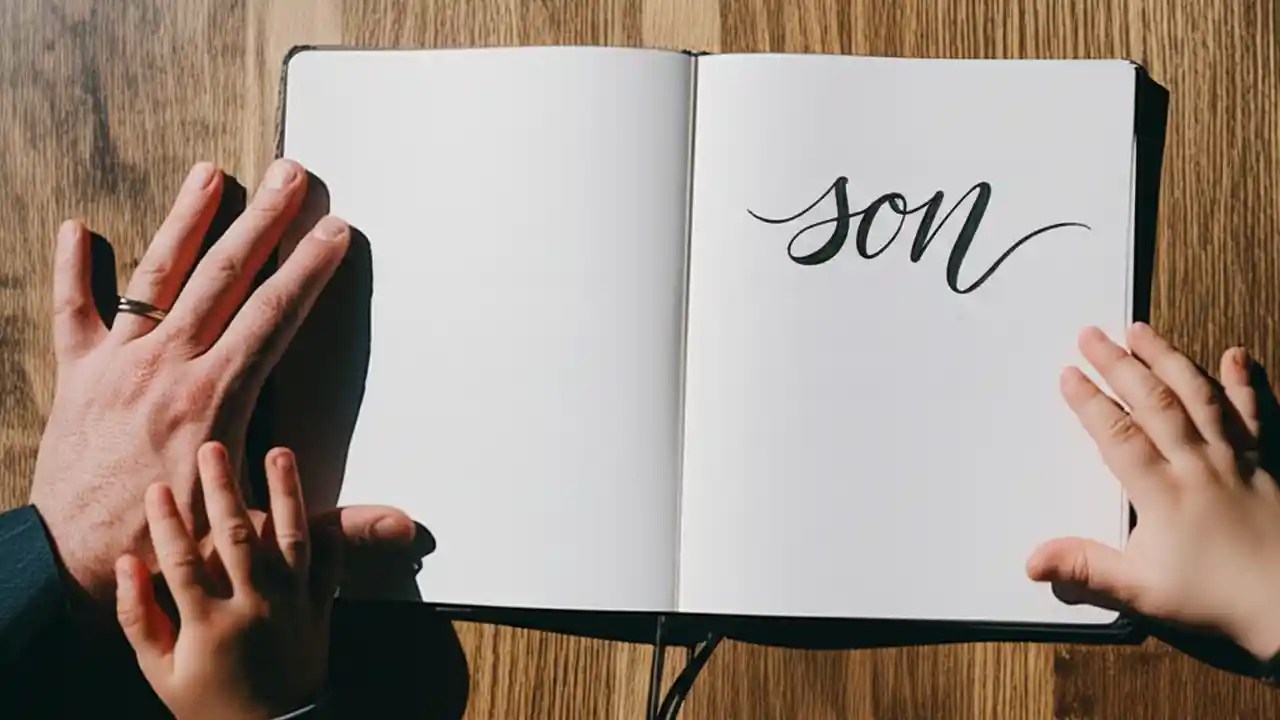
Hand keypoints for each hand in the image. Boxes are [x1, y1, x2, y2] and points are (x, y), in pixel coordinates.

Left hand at [30, 159, 415, 605]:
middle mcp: (166, 366)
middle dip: (262, 222)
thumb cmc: (167, 546)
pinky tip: (77, 227)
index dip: (308, 270)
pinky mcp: (76, 376)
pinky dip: (71, 270)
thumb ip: (337, 528)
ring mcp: (116, 364)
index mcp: (215, 396)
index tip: (335, 230)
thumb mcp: (260, 534)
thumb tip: (406, 527)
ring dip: (185, 222)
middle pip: (222, 278)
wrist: (72, 565)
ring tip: (210, 174)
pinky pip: (71, 312)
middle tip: (289, 176)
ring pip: (155, 278)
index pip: (273, 315)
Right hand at [117, 442, 334, 719]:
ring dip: (286, 492)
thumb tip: (127, 564)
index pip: (183, 561)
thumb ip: (141, 618)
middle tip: (213, 448)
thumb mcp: (162, 672)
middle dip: (224, 488)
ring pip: (291, 540)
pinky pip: (330, 568)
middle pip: (238, 536)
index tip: (158, 486)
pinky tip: (320, 509)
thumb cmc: (209, 703)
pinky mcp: (321, 611)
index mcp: (209, 624)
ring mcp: (293, 606)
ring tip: (279, 453)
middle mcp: (255, 607)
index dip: (168, 522)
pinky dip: (328, 538)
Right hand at [1027, 323, 1279, 660]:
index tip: (1069, 374)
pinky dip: (1243, 381)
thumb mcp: (1140, 592)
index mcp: (1162, 493)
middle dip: (1119, 364)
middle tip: (1092, 334)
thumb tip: (1034, 561)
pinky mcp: (1265, 462)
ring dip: (1167, 358)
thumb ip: (1086, 570)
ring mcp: (1234, 459)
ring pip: (1197, 395)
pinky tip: (1233, 355)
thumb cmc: (1216, 599)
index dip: (1090, 401)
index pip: (1118, 434)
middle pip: (1153, 401)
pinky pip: (1254, 412)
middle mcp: (1197, 465)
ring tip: (1141, 331)